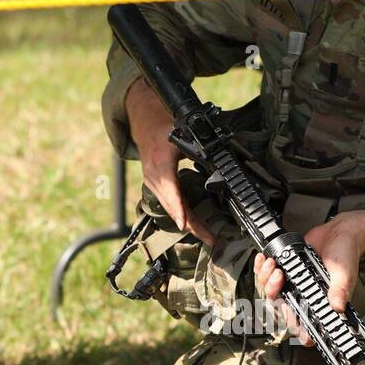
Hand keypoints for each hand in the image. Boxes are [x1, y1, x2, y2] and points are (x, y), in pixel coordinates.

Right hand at [125, 77, 216, 245]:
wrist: (145, 126)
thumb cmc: (165, 128)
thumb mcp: (183, 136)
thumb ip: (198, 151)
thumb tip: (218, 163)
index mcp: (161, 164)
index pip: (170, 191)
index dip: (178, 209)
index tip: (184, 224)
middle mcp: (154, 177)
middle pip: (174, 207)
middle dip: (193, 226)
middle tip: (211, 239)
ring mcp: (153, 184)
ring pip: (172, 209)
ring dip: (190, 224)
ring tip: (208, 237)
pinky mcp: (156, 188)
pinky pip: (170, 205)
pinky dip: (183, 216)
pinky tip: (195, 226)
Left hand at [254, 213, 364, 347]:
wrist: (339, 232)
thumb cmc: (346, 254)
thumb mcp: (344, 273)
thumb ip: (340, 290)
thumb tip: (338, 306)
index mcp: (321, 305)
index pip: (303, 327)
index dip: (292, 324)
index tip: (287, 309)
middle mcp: (306, 299)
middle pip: (279, 310)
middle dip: (273, 294)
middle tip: (279, 276)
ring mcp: (294, 286)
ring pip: (270, 294)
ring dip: (265, 279)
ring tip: (273, 263)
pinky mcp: (286, 272)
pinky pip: (267, 277)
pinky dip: (261, 269)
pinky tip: (265, 259)